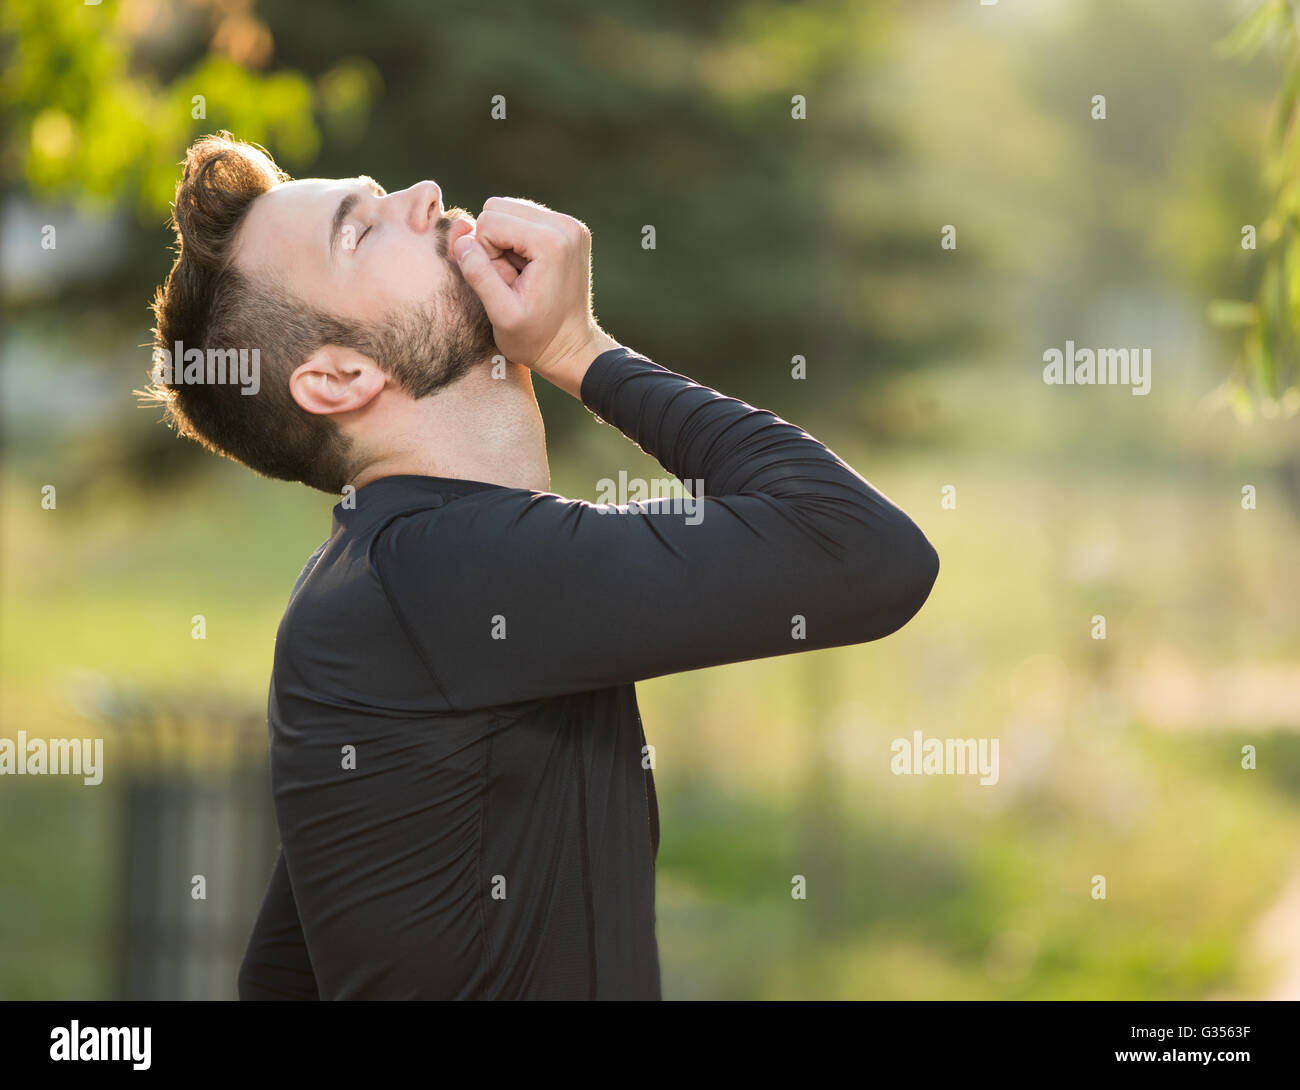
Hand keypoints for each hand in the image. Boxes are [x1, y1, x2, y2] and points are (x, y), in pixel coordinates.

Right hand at [452, 197, 616, 395]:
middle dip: (494, 244)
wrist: (570, 348)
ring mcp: (570, 224)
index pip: (489, 221)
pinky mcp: (568, 228)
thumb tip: (460, 240)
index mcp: (552, 242)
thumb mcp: (502, 316)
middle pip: (498, 208)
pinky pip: (522, 217)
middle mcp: (566, 225)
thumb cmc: (536, 339)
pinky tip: (529, 270)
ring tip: (521, 276)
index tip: (505, 284)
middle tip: (511, 279)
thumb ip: (479, 277)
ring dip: (504, 242)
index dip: (485, 254)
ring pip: (508, 210)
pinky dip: (516, 241)